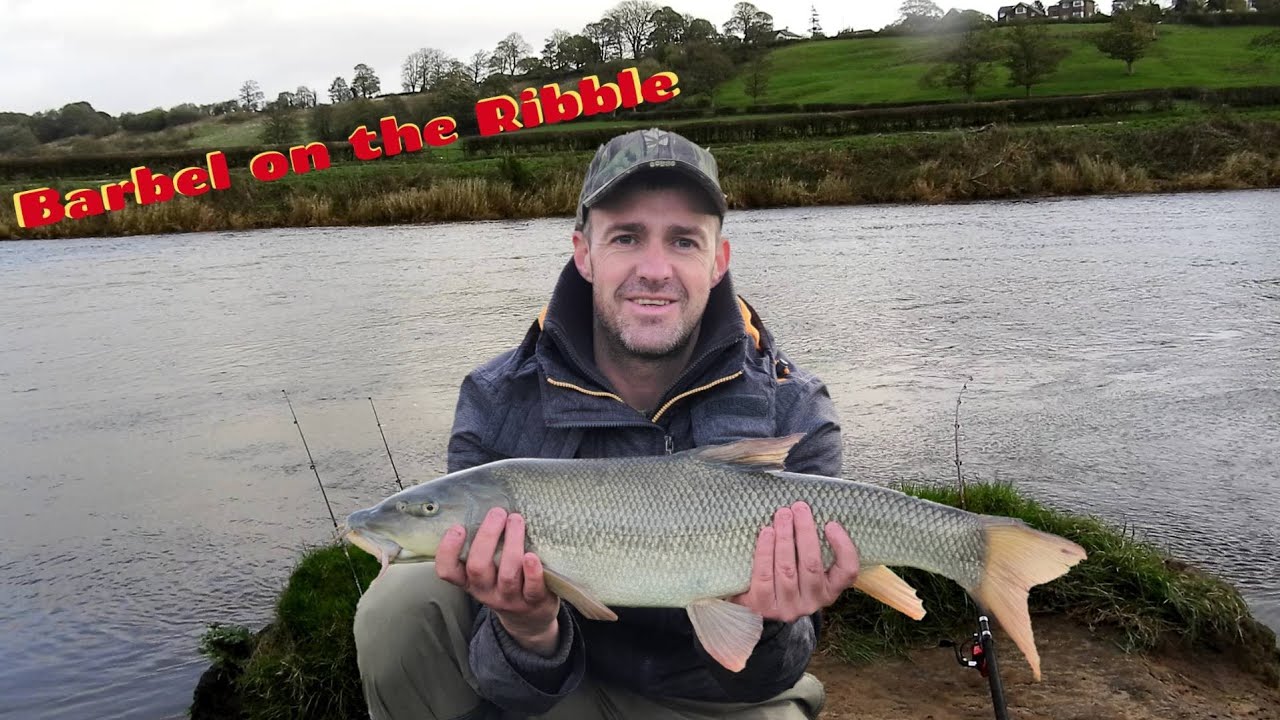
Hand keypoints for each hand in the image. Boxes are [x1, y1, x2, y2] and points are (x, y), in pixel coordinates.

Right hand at [436, 507, 561, 654]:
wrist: (530, 618)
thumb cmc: (504, 581)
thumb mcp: (487, 570)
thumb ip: (482, 547)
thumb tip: (483, 504)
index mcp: (469, 582)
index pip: (447, 571)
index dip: (448, 551)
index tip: (458, 527)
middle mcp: (485, 592)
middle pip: (479, 567)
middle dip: (487, 537)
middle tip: (498, 512)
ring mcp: (509, 598)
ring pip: (507, 573)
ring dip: (512, 544)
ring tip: (516, 520)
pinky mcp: (534, 601)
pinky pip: (532, 587)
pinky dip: (532, 571)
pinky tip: (532, 555)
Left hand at [731, 501, 859, 622]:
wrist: (756, 609)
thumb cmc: (783, 579)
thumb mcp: (804, 570)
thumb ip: (809, 550)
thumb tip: (806, 514)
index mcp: (829, 591)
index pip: (848, 572)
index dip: (843, 547)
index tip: (831, 524)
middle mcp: (811, 602)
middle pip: (811, 565)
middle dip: (805, 532)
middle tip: (799, 508)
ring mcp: (787, 607)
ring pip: (787, 569)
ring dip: (784, 538)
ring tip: (782, 515)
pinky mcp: (763, 607)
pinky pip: (764, 576)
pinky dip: (765, 552)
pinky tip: (766, 533)